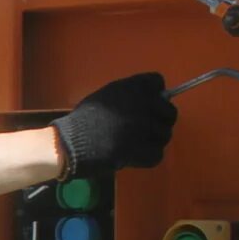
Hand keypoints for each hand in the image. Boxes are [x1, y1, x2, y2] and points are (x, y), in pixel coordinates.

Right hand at [53, 73, 176, 174]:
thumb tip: (151, 100)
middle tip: (146, 130)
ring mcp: (143, 127)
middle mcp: (142, 104)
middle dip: (160, 121)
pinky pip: (157, 154)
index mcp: (131, 87)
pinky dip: (148, 157)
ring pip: (165, 135)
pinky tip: (135, 156)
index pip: (158, 82)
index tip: (148, 104)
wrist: (68, 144)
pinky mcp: (140, 149)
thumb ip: (128, 95)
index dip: (156, 94)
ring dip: (154, 141)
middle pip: (169, 112)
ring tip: (137, 144)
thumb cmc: (83, 120)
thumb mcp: (105, 96)